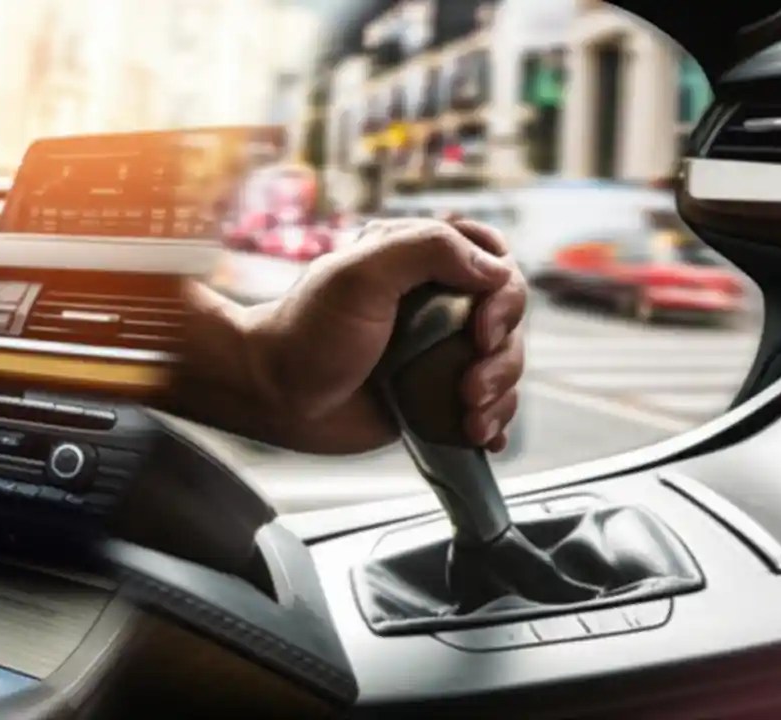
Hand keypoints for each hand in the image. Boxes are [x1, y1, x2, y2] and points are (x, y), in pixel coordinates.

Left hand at [236, 217, 526, 453]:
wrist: (272, 395)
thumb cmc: (305, 332)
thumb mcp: (359, 274)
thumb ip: (426, 250)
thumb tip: (496, 269)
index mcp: (419, 262)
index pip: (494, 259)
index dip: (504, 294)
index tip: (482, 329)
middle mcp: (434, 303)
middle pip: (508, 320)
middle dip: (502, 357)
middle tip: (471, 386)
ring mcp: (436, 351)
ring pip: (502, 365)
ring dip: (500, 395)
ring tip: (469, 419)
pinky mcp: (431, 395)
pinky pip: (483, 405)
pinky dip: (493, 422)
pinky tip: (482, 437)